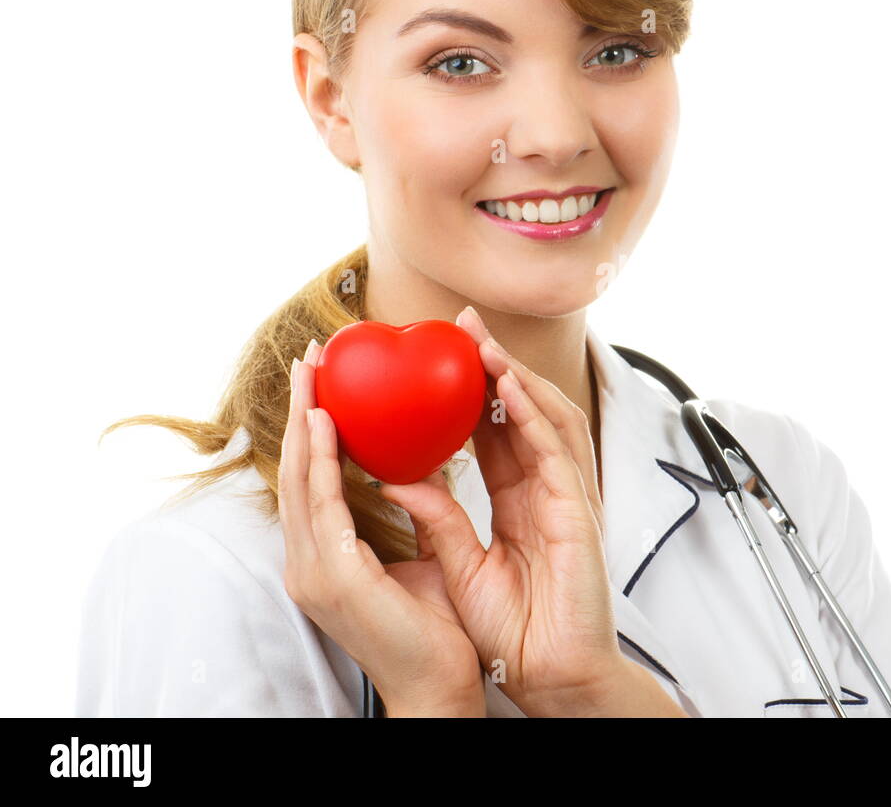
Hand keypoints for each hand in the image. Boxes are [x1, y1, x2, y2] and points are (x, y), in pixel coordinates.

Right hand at [278, 338, 485, 716]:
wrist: (439, 690)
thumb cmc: (434, 631)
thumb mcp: (421, 560)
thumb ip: (413, 518)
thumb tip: (410, 476)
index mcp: (326, 559)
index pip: (312, 481)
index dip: (311, 430)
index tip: (322, 382)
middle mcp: (309, 562)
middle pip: (295, 472)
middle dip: (298, 412)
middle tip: (309, 358)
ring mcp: (315, 571)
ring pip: (299, 481)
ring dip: (302, 422)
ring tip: (310, 372)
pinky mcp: (335, 578)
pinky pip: (322, 506)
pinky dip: (321, 460)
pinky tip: (326, 422)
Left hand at [376, 306, 624, 714]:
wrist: (552, 676)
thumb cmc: (513, 631)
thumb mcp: (461, 566)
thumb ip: (437, 519)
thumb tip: (395, 475)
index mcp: (522, 500)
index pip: (495, 431)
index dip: (470, 390)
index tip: (440, 353)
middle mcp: (548, 489)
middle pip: (524, 411)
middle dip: (495, 362)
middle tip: (462, 322)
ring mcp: (568, 497)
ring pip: (548, 418)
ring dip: (516, 375)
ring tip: (482, 341)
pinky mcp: (579, 512)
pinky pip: (557, 452)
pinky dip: (536, 414)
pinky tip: (510, 385)